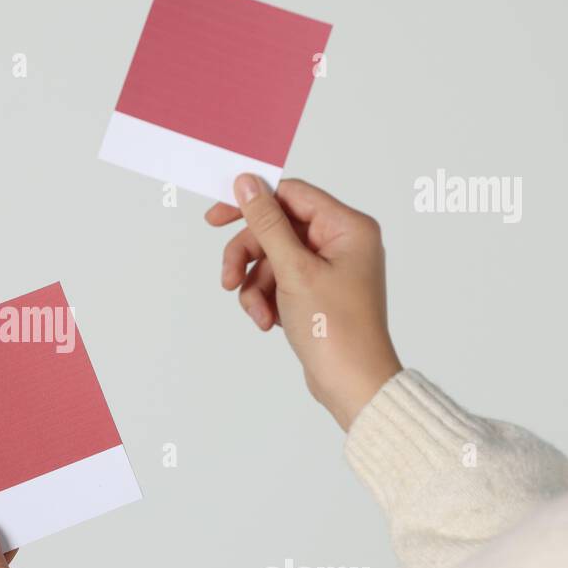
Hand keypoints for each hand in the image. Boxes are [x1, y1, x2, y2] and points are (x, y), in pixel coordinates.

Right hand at [206, 174, 401, 429]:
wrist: (352, 384)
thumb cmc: (336, 329)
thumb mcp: (294, 270)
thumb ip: (267, 223)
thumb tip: (247, 183)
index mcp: (348, 227)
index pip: (290, 195)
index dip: (251, 203)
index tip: (215, 218)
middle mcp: (342, 242)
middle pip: (276, 230)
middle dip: (249, 257)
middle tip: (227, 279)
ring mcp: (329, 268)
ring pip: (272, 259)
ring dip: (255, 286)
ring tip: (258, 314)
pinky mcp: (317, 292)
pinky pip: (279, 282)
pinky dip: (266, 300)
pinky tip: (268, 322)